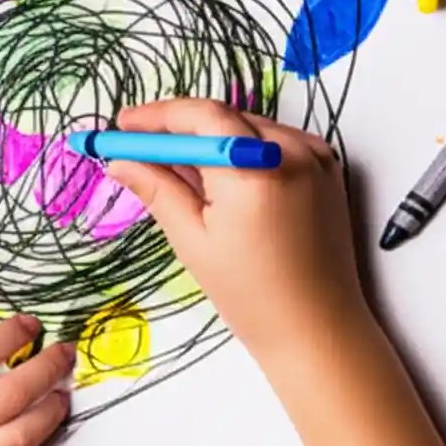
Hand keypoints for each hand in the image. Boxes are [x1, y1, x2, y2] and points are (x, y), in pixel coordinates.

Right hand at [106, 99, 367, 360]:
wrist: (318, 329)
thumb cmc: (252, 296)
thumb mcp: (193, 241)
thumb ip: (157, 189)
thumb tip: (119, 160)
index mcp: (255, 171)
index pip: (199, 116)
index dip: (156, 116)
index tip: (122, 125)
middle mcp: (291, 152)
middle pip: (223, 117)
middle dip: (179, 126)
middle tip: (140, 145)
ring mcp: (315, 156)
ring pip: (247, 127)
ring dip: (209, 138)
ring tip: (176, 168)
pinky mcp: (326, 167)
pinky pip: (273, 141)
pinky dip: (241, 149)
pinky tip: (219, 178)